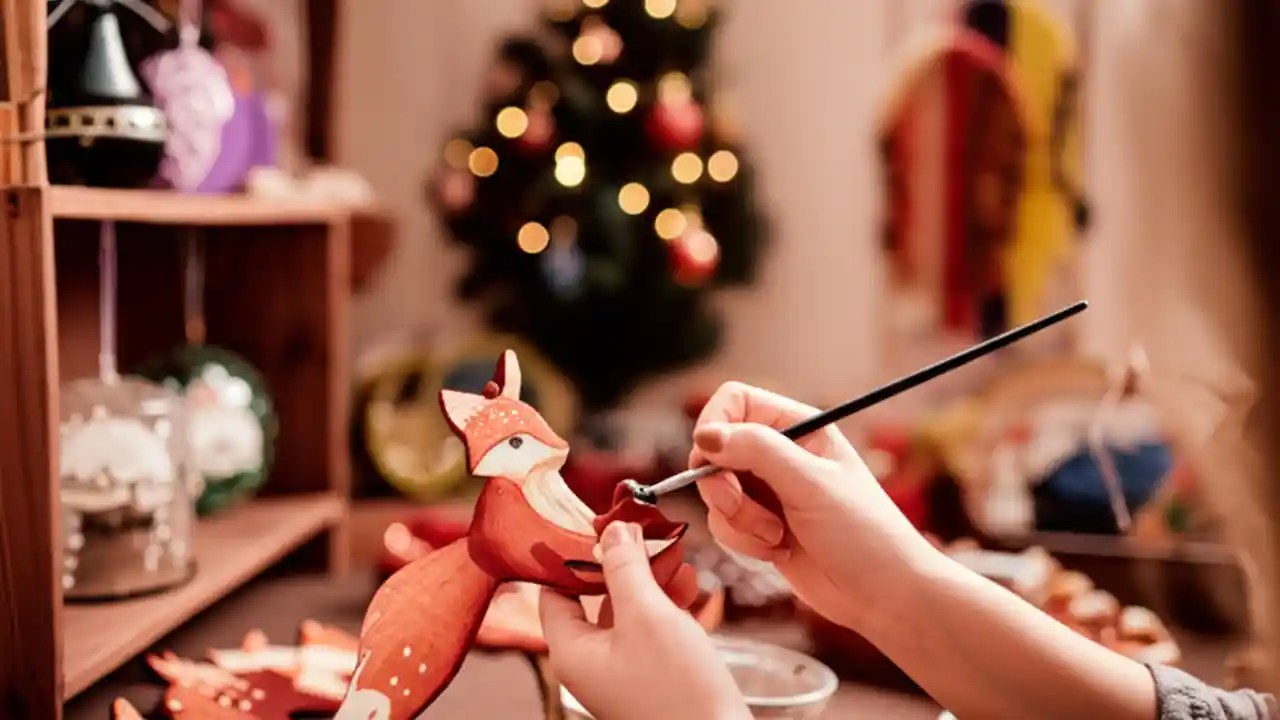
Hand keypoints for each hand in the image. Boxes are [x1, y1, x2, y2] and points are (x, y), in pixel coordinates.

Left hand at [539, 522, 748, 719]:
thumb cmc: (677, 690)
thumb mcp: (647, 614)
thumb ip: (624, 567)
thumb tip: (611, 530)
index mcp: (571, 650)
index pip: (553, 590)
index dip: (573, 554)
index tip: (598, 523)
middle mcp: (591, 663)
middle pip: (594, 596)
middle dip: (623, 562)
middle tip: (646, 532)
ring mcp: (622, 672)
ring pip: (628, 610)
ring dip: (651, 579)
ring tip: (675, 552)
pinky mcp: (653, 677)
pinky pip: (651, 630)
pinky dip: (667, 604)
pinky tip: (690, 585)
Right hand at [691, 382, 936, 628]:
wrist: (884, 595)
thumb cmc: (862, 533)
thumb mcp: (810, 484)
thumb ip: (757, 451)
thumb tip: (703, 435)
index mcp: (799, 427)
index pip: (734, 402)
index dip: (714, 424)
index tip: (710, 458)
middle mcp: (780, 453)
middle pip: (715, 449)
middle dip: (720, 484)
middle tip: (736, 504)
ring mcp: (769, 491)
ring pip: (715, 491)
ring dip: (737, 519)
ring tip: (776, 536)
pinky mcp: (761, 526)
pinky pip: (724, 524)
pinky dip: (742, 541)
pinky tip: (778, 552)